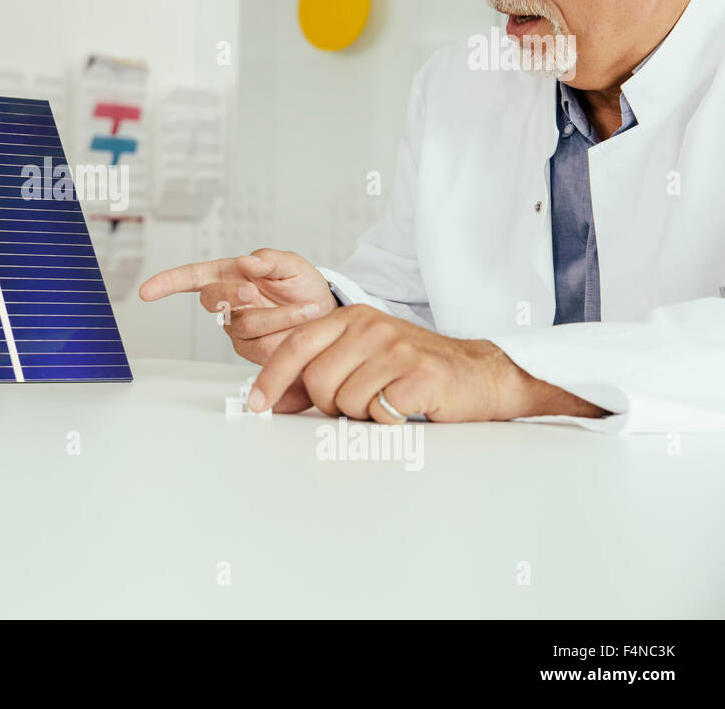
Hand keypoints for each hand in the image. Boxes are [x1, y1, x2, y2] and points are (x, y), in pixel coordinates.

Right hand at [139, 248, 335, 363]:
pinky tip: (302, 323)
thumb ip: (271, 260)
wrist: (326, 316)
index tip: (147, 292)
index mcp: (230, 274)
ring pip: (244, 325)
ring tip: (306, 309)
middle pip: (211, 300)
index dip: (167, 283)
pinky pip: (262, 345)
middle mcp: (229, 302)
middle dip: (231, 294)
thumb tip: (246, 261)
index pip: (192, 277)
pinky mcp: (252, 350)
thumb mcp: (293, 265)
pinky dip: (286, 331)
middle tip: (254, 291)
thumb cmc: (304, 287)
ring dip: (278, 316)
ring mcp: (238, 328)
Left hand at [247, 303, 584, 421]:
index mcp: (351, 317)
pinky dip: (387, 420)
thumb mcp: (361, 361)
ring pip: (346, 401)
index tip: (257, 405)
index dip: (272, 378)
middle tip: (358, 403)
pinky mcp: (419, 374)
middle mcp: (371, 326)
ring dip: (361, 414)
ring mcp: (396, 348)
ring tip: (385, 401)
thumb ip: (317, 373)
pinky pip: (379, 412)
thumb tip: (274, 399)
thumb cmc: (415, 370)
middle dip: (329, 404)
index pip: (295, 345)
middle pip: (317, 380)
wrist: (480, 373)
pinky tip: (404, 407)